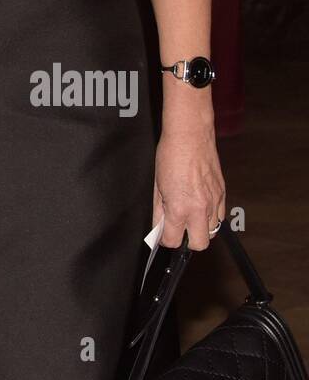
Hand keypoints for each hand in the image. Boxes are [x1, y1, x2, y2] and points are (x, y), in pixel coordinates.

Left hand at [152, 124, 225, 250]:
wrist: (190, 135)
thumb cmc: (170, 155)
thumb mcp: (157, 185)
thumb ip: (159, 211)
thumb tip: (159, 227)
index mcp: (179, 207)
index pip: (174, 241)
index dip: (166, 240)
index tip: (163, 235)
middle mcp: (199, 208)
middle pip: (199, 244)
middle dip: (187, 241)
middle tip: (178, 229)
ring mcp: (214, 202)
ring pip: (212, 231)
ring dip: (200, 228)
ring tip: (189, 214)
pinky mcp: (223, 193)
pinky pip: (220, 216)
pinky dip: (211, 216)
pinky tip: (200, 204)